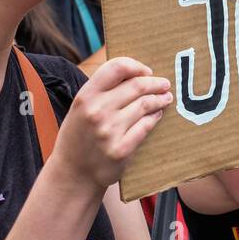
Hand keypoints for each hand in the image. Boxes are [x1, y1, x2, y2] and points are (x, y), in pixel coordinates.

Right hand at [53, 57, 172, 190]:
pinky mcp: (121, 149)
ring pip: (145, 105)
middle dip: (155, 83)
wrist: (72, 173)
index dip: (136, 66)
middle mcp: (96, 111)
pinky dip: (155, 117)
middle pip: (137, 85)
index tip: (147, 71)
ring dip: (160, 99)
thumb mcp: (81, 106)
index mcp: (85, 96)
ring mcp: (109, 131)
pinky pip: (146, 126)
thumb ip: (102, 89)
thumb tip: (137, 72)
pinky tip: (158, 114)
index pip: (117, 67)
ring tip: (166, 97)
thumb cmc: (79, 135)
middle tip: (164, 84)